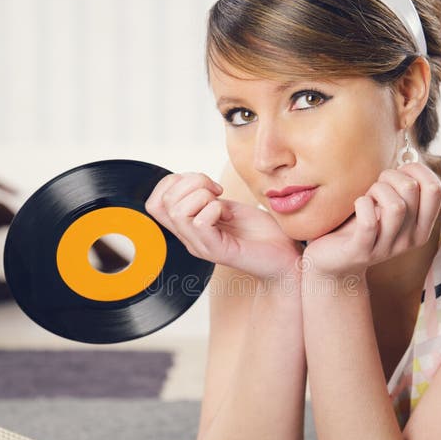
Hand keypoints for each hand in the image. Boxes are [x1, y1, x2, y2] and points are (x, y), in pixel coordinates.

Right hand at [145, 172, 302, 280]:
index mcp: (189, 226)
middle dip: (191, 182)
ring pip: (178, 211)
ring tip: (222, 202)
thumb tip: (190, 181)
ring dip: (202, 195)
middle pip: (164, 202)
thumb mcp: (228, 207)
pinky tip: (228, 213)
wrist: (285, 258)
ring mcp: (201, 246)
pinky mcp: (217, 251)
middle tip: (217, 190)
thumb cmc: (260, 233)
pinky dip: (214, 208)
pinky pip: (199, 222)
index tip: (205, 184)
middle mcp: (189, 238)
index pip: (155, 202)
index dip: (174, 182)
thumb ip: (206, 197)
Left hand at [303, 163, 440, 278]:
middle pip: (412, 191)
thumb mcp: (388, 206)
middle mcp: (410, 240)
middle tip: (376, 184)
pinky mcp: (362, 251)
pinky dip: (362, 204)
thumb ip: (403, 188)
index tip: (398, 171)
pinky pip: (370, 222)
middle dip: (391, 176)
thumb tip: (409, 153)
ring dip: (377, 190)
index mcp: (422, 227)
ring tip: (367, 196)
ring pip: (396, 207)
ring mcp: (386, 248)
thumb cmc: (361, 224)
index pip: (436, 189)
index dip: (416, 169)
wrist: (333, 262)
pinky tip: (357, 204)